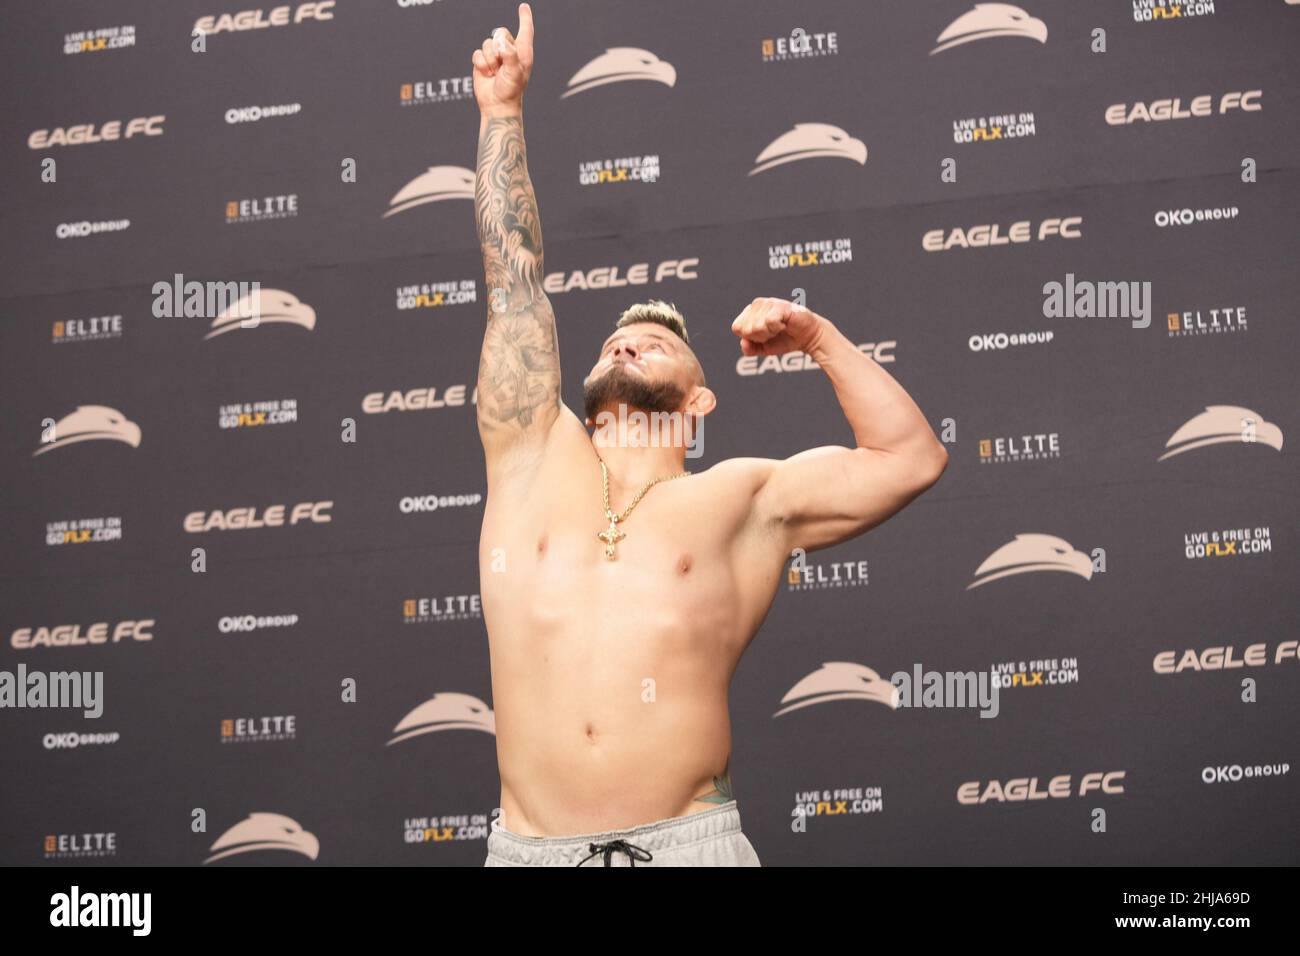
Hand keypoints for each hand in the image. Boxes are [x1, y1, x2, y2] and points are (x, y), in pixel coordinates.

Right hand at [472, 2, 534, 116]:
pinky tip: (486, 74)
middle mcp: (510, 52)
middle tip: (501, 64)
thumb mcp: (515, 73)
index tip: (524, 7)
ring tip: (494, 73)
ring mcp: (495, 56)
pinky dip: (480, 64)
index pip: (525, 31)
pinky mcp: (483, 61)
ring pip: (487, 43)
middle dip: (498, 46)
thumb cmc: (511, 91)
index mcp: (523, 53)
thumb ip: (511, 56)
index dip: (524, 18)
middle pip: (500, 32)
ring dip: (489, 59)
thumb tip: (501, 43)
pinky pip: (477, 53)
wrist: (497, 105)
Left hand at [731, 297, 825, 356]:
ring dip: (770, 333)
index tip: (763, 336)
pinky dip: (777, 328)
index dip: (750, 337)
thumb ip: (749, 348)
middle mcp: (757, 304)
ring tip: (780, 328)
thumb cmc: (784, 340)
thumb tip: (743, 342)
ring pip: (756, 326)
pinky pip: (769, 322)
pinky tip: (784, 324)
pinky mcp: (780, 305)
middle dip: (760, 337)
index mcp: (750, 312)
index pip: (737, 327)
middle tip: (774, 333)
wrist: (807, 337)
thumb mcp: (763, 348)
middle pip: (746, 329)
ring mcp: (768, 302)